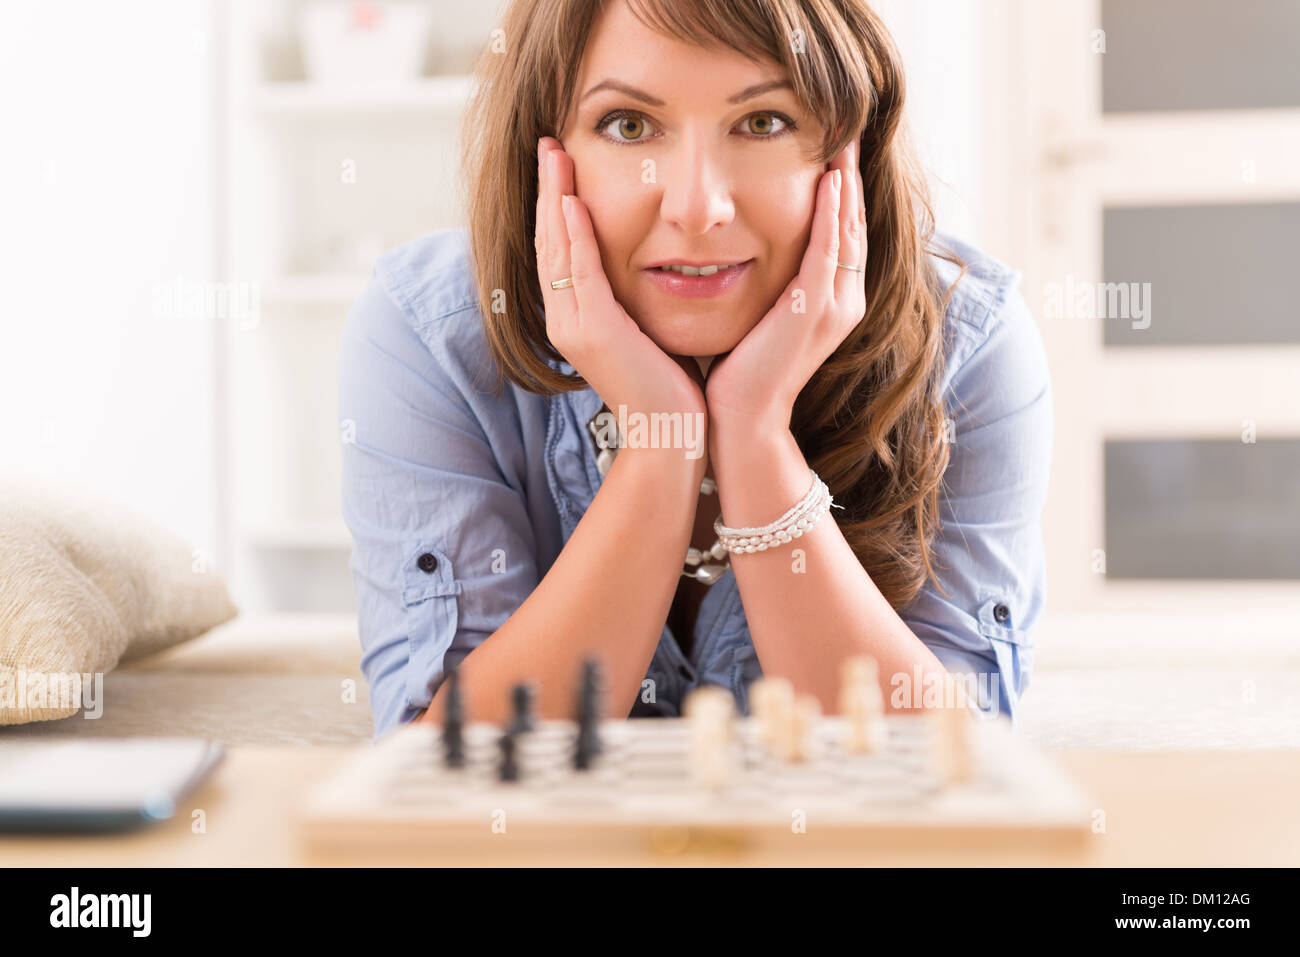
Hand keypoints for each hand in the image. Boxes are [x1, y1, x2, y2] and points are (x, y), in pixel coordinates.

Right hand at [535, 137, 706, 423]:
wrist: (670, 434)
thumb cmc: (669, 385)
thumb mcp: (648, 328)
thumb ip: (636, 296)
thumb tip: (654, 261)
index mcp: (576, 317)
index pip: (560, 250)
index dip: (556, 205)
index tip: (561, 164)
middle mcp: (565, 319)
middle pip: (548, 241)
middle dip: (547, 190)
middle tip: (547, 143)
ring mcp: (574, 325)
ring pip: (556, 249)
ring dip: (553, 198)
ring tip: (553, 155)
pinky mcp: (594, 331)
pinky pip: (578, 272)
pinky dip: (573, 235)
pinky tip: (570, 200)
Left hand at [702, 139, 867, 435]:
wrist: (742, 419)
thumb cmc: (740, 371)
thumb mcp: (760, 316)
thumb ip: (768, 283)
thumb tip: (742, 248)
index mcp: (832, 301)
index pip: (843, 233)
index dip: (841, 191)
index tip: (834, 149)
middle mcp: (843, 300)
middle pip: (855, 223)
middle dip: (851, 175)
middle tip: (849, 127)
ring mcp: (834, 306)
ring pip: (849, 229)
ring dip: (847, 182)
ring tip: (845, 138)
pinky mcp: (814, 310)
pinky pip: (830, 250)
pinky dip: (832, 214)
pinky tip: (830, 179)